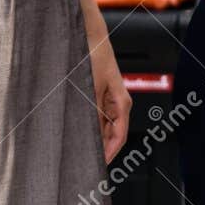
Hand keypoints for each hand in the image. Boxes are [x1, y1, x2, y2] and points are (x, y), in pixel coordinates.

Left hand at [88, 36, 132, 162]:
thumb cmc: (95, 57)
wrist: (90, 38)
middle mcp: (119, 103)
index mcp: (122, 103)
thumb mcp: (91, 88)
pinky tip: (81, 133)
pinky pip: (99, 118)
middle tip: (87, 164)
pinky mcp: (102, 95)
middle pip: (113, 135)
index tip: (99, 167)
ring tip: (81, 151)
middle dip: (102, 149)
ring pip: (105, 127)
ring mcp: (111, 100)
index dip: (109, 154)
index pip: (119, 137)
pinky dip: (92, 127)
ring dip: (96, 138)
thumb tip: (92, 136)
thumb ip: (93, 113)